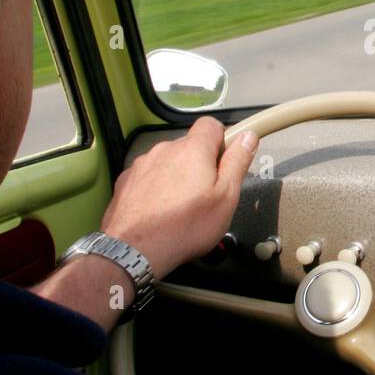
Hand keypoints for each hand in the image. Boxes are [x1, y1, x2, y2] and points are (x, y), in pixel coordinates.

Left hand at [100, 117, 257, 277]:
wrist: (136, 250)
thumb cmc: (185, 226)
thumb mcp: (226, 197)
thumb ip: (237, 162)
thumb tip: (247, 137)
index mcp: (192, 150)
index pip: (211, 125)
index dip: (222, 141)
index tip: (225, 162)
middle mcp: (165, 150)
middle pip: (189, 146)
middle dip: (199, 163)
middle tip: (206, 193)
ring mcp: (142, 164)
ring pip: (168, 162)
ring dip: (176, 175)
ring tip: (180, 206)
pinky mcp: (126, 181)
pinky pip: (148, 176)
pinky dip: (156, 187)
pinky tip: (160, 210)